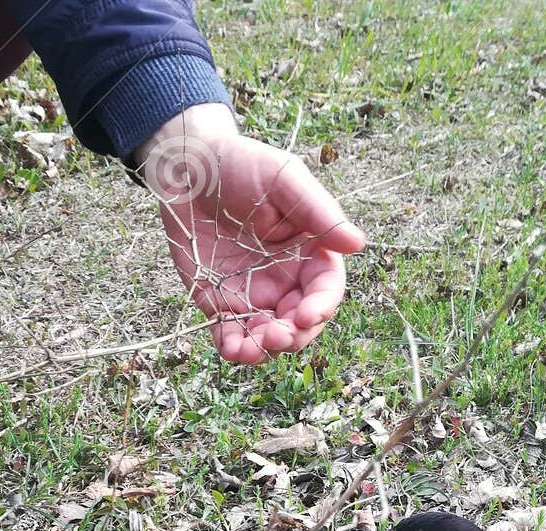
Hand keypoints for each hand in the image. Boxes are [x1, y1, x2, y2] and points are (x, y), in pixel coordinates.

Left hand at [136, 105, 366, 364]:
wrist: (188, 169)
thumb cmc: (241, 165)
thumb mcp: (284, 179)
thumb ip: (319, 212)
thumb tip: (358, 243)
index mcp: (309, 252)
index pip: (325, 289)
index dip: (320, 307)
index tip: (306, 314)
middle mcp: (286, 280)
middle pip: (301, 323)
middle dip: (292, 336)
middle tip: (275, 336)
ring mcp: (255, 295)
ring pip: (268, 337)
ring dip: (263, 350)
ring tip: (249, 350)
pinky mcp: (221, 304)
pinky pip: (231, 335)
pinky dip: (233, 348)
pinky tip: (230, 349)